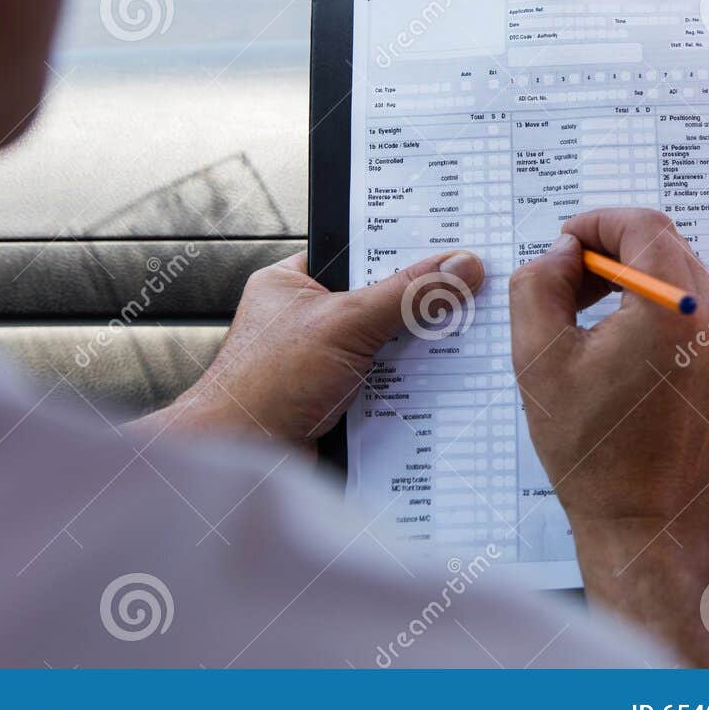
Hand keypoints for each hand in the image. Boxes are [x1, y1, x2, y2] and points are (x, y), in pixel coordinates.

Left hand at [144, 249, 483, 448]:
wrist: (240, 461)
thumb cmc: (262, 387)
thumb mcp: (345, 324)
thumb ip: (405, 294)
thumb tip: (458, 268)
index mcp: (294, 283)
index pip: (362, 252)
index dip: (407, 250)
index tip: (455, 248)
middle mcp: (308, 319)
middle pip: (381, 300)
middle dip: (419, 305)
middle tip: (468, 295)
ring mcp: (324, 362)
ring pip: (388, 345)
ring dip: (416, 352)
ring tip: (458, 342)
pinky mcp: (339, 400)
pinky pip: (387, 384)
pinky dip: (409, 388)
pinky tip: (437, 386)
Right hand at [508, 207, 708, 665]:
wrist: (647, 526)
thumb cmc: (593, 452)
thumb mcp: (538, 359)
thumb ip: (540, 284)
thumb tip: (565, 253)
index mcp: (671, 308)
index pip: (642, 226)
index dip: (599, 223)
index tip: (570, 242)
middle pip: (669, 251)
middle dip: (618, 256)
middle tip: (576, 284)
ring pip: (690, 287)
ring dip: (647, 290)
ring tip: (603, 329)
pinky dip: (675, 325)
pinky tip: (639, 363)